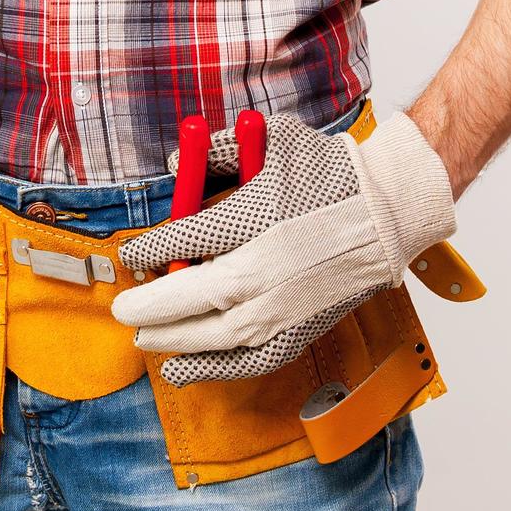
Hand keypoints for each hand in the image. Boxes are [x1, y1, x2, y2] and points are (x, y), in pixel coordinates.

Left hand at [111, 111, 455, 384]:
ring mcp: (282, 308)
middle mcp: (262, 270)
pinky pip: (247, 360)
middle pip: (189, 297)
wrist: (387, 210)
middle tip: (122, 309)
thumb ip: (221, 152)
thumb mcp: (273, 142)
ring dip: (173, 339)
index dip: (150, 251)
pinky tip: (182, 368)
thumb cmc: (331, 174)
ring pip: (214, 336)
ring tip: (145, 338)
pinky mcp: (299, 332)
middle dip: (149, 305)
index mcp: (252, 220)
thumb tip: (175, 165)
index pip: (182, 241)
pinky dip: (212, 369)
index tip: (132, 257)